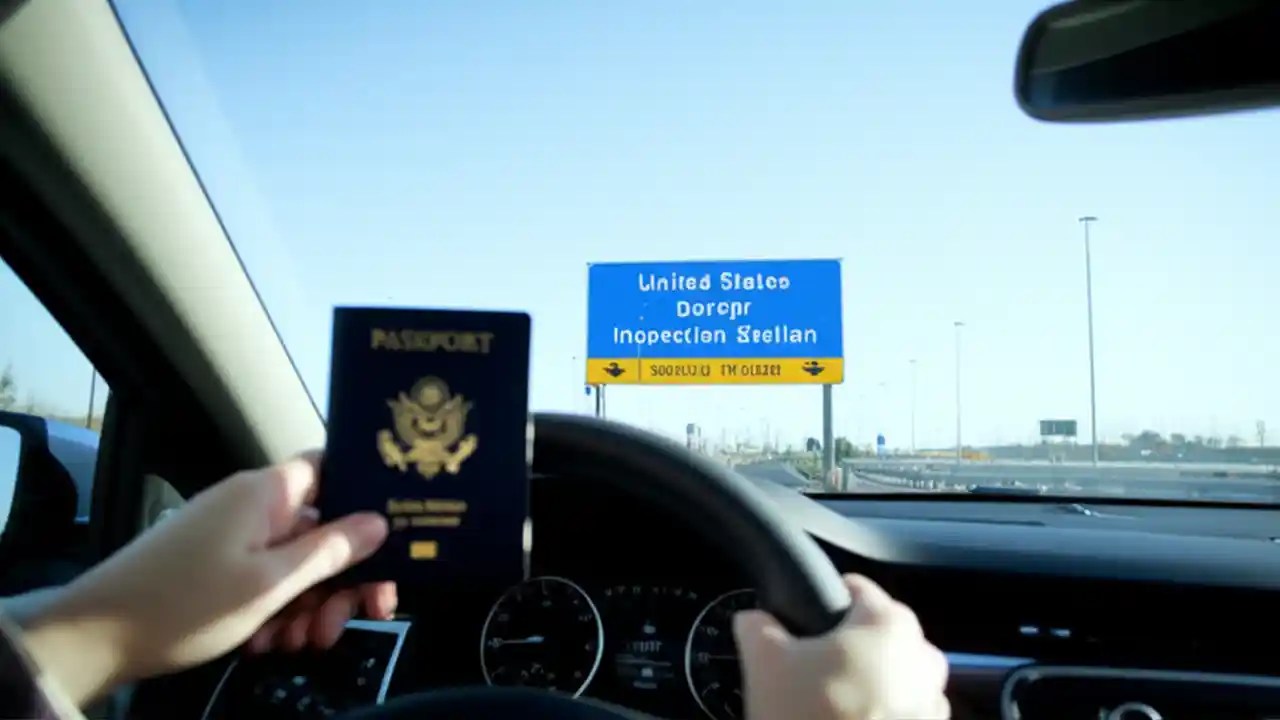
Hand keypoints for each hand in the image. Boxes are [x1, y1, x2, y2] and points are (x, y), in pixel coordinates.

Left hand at [19, 452, 395, 704]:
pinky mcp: (217, 565)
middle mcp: (254, 504)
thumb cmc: (186, 604)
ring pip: (297, 561)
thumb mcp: (270, 583)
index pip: (335, 466)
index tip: (397, 537)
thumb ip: (330, 550)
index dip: (369, 495)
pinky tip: (268, 642)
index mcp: (268, 491)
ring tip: (301, 644)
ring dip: (310, 603)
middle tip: (359, 620)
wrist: (94, 638)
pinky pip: (266, 578)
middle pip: (323, 527)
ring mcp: (233, 535)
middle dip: (343, 577)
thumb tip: (380, 521)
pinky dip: (277, 609)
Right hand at [734, 574, 948, 719]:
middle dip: (846, 648)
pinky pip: (904, 709)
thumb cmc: (808, 716)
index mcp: (888, 623)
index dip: (820, 604)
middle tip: (811, 675)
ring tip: (830, 707)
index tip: (803, 630)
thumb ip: (756, 625)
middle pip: (875, 632)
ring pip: (892, 673)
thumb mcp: (764, 663)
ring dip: (868, 682)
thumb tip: (753, 620)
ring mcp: (934, 700)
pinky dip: (882, 713)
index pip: (852, 588)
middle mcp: (923, 655)